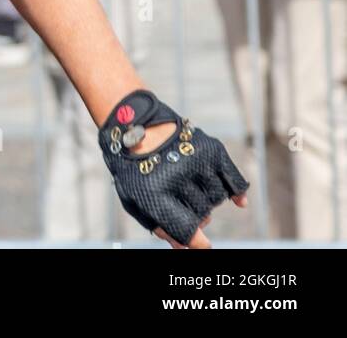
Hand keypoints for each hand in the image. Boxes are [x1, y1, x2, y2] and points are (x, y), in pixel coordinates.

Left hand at [101, 89, 248, 247]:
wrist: (133, 123)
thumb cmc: (134, 166)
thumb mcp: (133, 197)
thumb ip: (158, 225)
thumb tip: (184, 247)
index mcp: (153, 192)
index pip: (186, 229)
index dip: (196, 241)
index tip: (203, 245)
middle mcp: (177, 176)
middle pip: (203, 216)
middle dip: (197, 216)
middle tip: (186, 206)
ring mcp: (196, 160)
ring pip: (217, 199)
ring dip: (208, 200)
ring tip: (191, 188)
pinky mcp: (210, 148)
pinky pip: (233, 180)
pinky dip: (237, 191)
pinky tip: (238, 201)